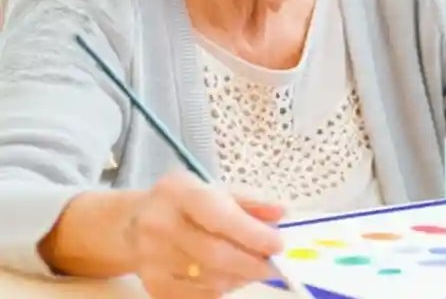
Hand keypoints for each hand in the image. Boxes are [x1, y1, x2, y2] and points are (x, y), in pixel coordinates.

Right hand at [127, 170, 284, 297]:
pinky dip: (219, 290)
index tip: (278, 245)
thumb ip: (249, 203)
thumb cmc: (183, 205)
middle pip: (213, 253)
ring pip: (207, 278)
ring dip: (238, 277)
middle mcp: (159, 225)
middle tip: (273, 267)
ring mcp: (151, 258)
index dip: (251, 233)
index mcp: (179, 193)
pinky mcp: (152, 284)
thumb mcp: (213, 191)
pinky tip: (229, 278)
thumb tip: (281, 213)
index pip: (218, 216)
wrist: (130, 224)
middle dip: (250, 264)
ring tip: (252, 269)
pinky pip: (195, 295)